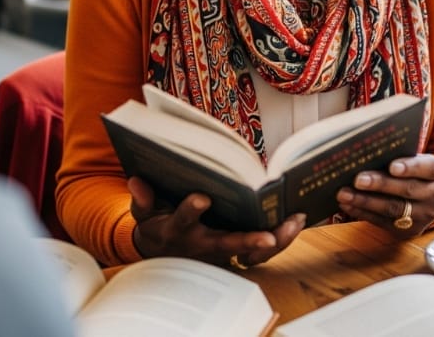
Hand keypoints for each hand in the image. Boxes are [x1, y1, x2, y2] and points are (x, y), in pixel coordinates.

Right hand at [128, 177, 305, 266]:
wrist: (164, 254)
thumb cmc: (157, 225)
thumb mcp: (144, 214)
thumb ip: (143, 198)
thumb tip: (136, 180)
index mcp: (179, 230)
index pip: (183, 221)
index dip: (191, 210)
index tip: (202, 198)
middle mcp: (203, 244)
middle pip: (228, 244)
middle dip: (249, 241)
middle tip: (269, 237)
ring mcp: (223, 251)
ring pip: (251, 253)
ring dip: (275, 240)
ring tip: (295, 220)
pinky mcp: (237, 252)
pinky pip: (262, 251)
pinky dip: (281, 238)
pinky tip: (297, 220)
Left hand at [335, 154, 433, 237]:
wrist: (428, 196)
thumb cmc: (415, 171)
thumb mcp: (415, 159)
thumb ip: (399, 155)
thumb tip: (366, 151)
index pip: (427, 168)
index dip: (409, 167)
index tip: (392, 166)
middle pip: (407, 190)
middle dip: (380, 184)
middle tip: (358, 179)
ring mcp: (424, 215)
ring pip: (393, 208)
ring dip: (365, 201)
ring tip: (345, 194)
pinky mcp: (409, 230)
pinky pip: (384, 221)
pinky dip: (363, 212)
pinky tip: (348, 205)